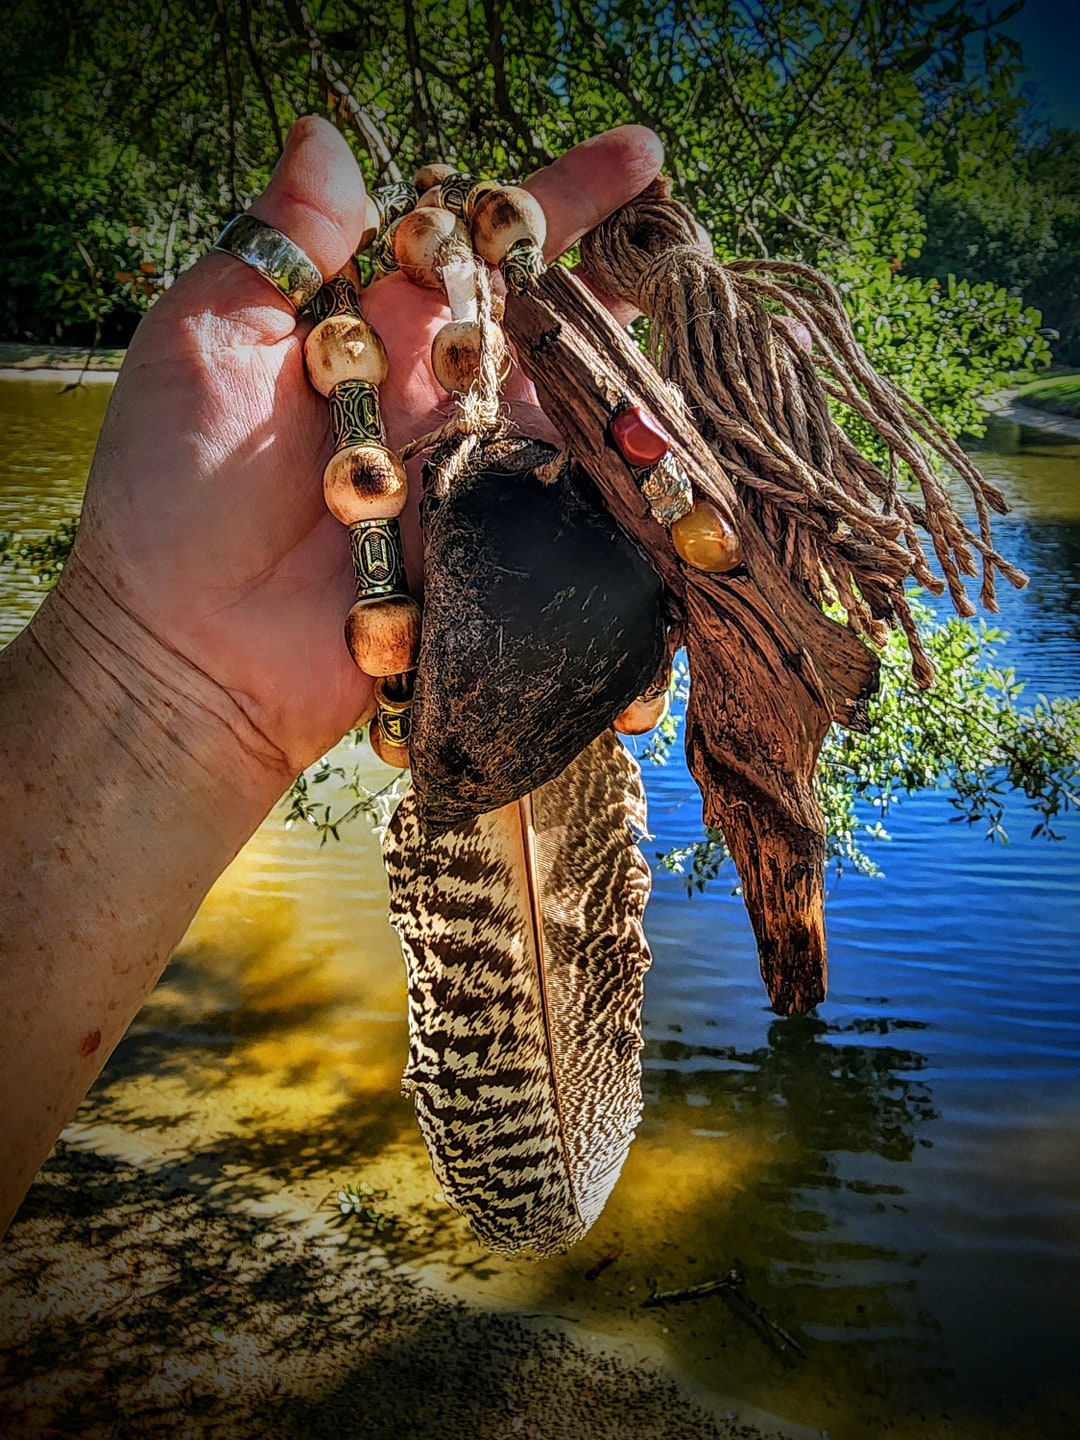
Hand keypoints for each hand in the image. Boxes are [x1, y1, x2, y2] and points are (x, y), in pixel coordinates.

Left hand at [65, 116, 664, 781]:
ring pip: (580, 419)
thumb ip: (280, 247)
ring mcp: (476, 483)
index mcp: (374, 332)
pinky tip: (685, 463)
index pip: (482, 246)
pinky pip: (578, 520)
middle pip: (550, 326)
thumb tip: (326, 136)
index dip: (561, 199)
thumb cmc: (174, 496)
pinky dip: (630, 494)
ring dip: (638, 385)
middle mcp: (437, 400)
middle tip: (690, 252)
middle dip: (624, 284)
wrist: (188, 652)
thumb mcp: (207, 343)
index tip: (641, 155)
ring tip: (707, 354)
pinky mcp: (496, 561)